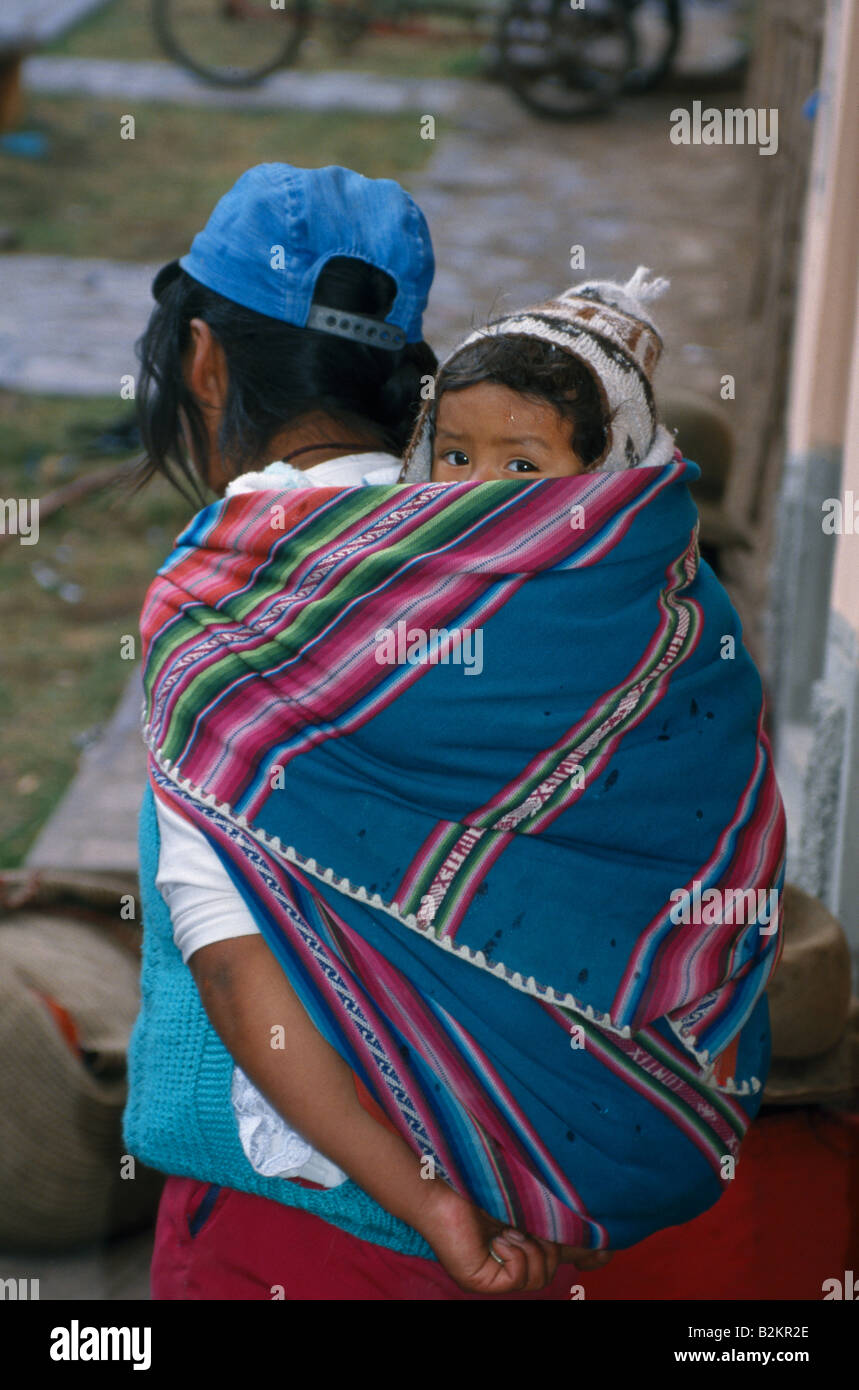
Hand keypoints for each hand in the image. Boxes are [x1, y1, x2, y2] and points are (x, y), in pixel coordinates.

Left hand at [414, 1181, 610, 1295]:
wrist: (448, 1172)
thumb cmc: (489, 1177)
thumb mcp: (538, 1202)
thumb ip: (567, 1221)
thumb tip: (605, 1248)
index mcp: (524, 1237)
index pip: (560, 1259)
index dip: (584, 1256)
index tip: (600, 1253)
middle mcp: (509, 1257)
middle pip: (554, 1268)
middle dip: (550, 1243)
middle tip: (530, 1223)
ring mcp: (492, 1272)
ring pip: (539, 1278)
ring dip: (531, 1248)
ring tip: (510, 1228)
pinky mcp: (478, 1279)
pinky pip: (517, 1279)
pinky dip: (515, 1254)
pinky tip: (499, 1238)